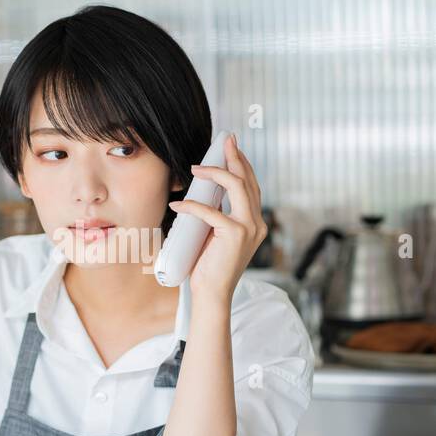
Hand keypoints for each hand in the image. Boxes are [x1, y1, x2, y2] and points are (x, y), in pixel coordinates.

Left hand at [167, 132, 267, 303]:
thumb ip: (217, 215)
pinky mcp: (235, 235)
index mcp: (256, 222)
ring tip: (197, 167)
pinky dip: (193, 206)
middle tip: (224, 141)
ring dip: (216, 173)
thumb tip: (204, 192)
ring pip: (237, 187)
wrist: (212, 294)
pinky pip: (211, 212)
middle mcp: (257, 223)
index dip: (242, 164)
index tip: (231, 147)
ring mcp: (249, 228)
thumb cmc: (210, 266)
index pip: (252, 186)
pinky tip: (178, 205)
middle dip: (235, 157)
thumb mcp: (216, 235)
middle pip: (248, 180)